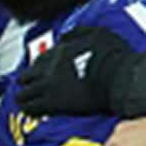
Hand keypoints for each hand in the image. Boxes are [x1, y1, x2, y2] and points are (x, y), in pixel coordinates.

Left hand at [17, 26, 135, 116]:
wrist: (121, 79)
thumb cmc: (115, 57)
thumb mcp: (98, 33)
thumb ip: (78, 33)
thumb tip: (64, 37)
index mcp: (60, 50)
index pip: (40, 59)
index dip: (39, 67)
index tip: (40, 73)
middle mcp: (51, 67)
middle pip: (26, 76)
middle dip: (27, 82)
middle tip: (30, 88)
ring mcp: (50, 86)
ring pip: (24, 94)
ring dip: (25, 97)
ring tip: (27, 102)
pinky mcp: (55, 103)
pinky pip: (32, 108)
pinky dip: (31, 110)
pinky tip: (32, 113)